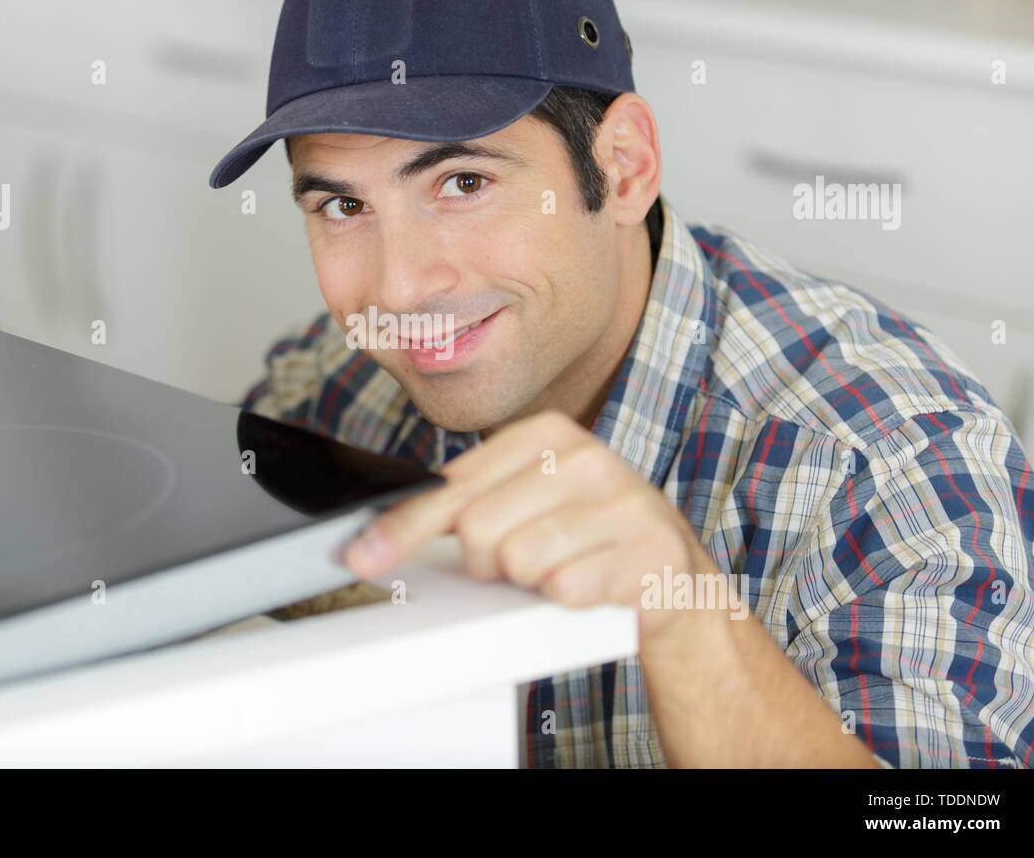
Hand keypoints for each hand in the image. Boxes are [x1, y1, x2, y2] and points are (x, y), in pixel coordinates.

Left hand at [343, 409, 723, 645]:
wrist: (672, 576)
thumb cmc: (586, 538)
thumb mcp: (525, 504)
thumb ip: (463, 504)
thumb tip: (381, 532)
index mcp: (547, 434)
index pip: (452, 487)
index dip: (404, 529)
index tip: (361, 557)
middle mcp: (587, 458)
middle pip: (479, 529)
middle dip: (486, 563)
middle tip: (516, 565)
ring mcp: (623, 503)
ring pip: (520, 561)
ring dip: (529, 582)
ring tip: (559, 569)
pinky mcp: (649, 553)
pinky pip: (565, 590)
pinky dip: (566, 599)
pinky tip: (589, 584)